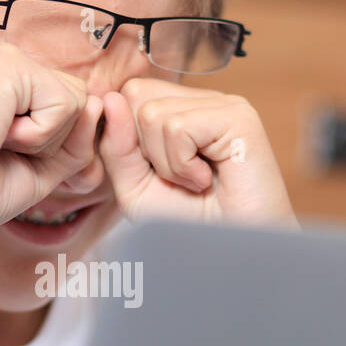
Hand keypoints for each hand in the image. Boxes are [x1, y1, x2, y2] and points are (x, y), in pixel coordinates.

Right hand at [0, 42, 103, 256]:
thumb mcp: (40, 168)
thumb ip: (74, 140)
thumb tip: (99, 102)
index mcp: (0, 84)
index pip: (65, 108)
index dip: (53, 147)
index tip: (2, 160)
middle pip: (77, 101)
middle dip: (54, 143)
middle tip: (0, 152)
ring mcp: (2, 57)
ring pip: (77, 101)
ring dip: (46, 140)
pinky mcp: (8, 63)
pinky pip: (66, 103)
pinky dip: (39, 135)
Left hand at [99, 79, 297, 226]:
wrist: (230, 252)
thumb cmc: (189, 222)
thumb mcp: (136, 187)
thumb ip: (116, 145)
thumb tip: (108, 98)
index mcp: (181, 109)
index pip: (129, 94)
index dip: (128, 138)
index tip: (158, 173)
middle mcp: (202, 101)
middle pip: (136, 95)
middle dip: (145, 149)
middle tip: (179, 178)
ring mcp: (222, 105)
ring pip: (153, 114)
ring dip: (167, 164)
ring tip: (196, 182)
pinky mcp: (237, 117)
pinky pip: (178, 128)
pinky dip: (183, 165)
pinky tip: (207, 180)